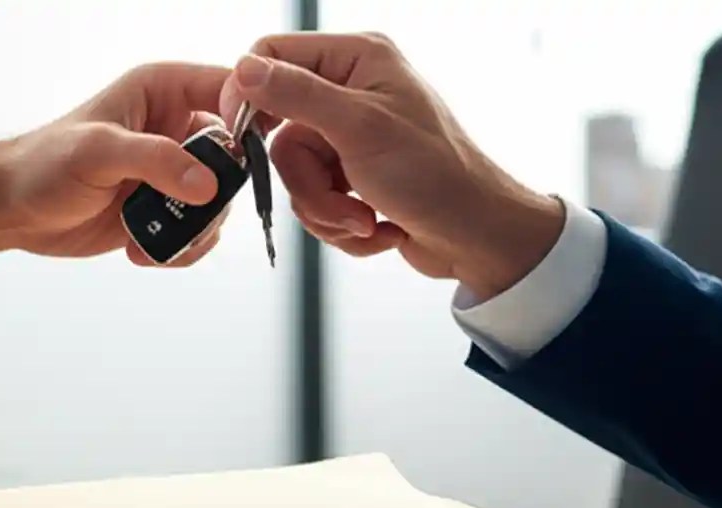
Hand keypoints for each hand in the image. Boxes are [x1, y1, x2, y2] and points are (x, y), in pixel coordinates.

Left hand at [0, 63, 232, 270]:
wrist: (13, 210)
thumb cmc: (43, 164)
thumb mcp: (97, 152)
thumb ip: (155, 160)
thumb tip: (207, 185)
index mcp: (164, 90)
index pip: (230, 88)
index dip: (247, 117)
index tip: (236, 160)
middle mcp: (176, 125)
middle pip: (235, 155)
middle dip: (218, 192)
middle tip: (190, 214)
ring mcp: (173, 169)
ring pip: (220, 200)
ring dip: (196, 228)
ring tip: (154, 239)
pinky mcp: (165, 207)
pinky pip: (198, 230)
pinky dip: (181, 247)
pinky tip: (142, 251)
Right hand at [220, 33, 565, 300]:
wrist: (477, 238)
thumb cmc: (437, 177)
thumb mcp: (359, 129)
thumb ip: (297, 94)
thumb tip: (243, 69)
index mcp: (358, 58)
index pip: (272, 55)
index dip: (250, 96)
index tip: (246, 140)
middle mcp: (352, 91)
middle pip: (281, 133)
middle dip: (310, 182)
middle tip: (344, 198)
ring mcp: (351, 136)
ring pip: (297, 176)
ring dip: (329, 210)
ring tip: (367, 219)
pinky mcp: (353, 176)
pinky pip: (316, 201)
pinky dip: (342, 224)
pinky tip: (378, 226)